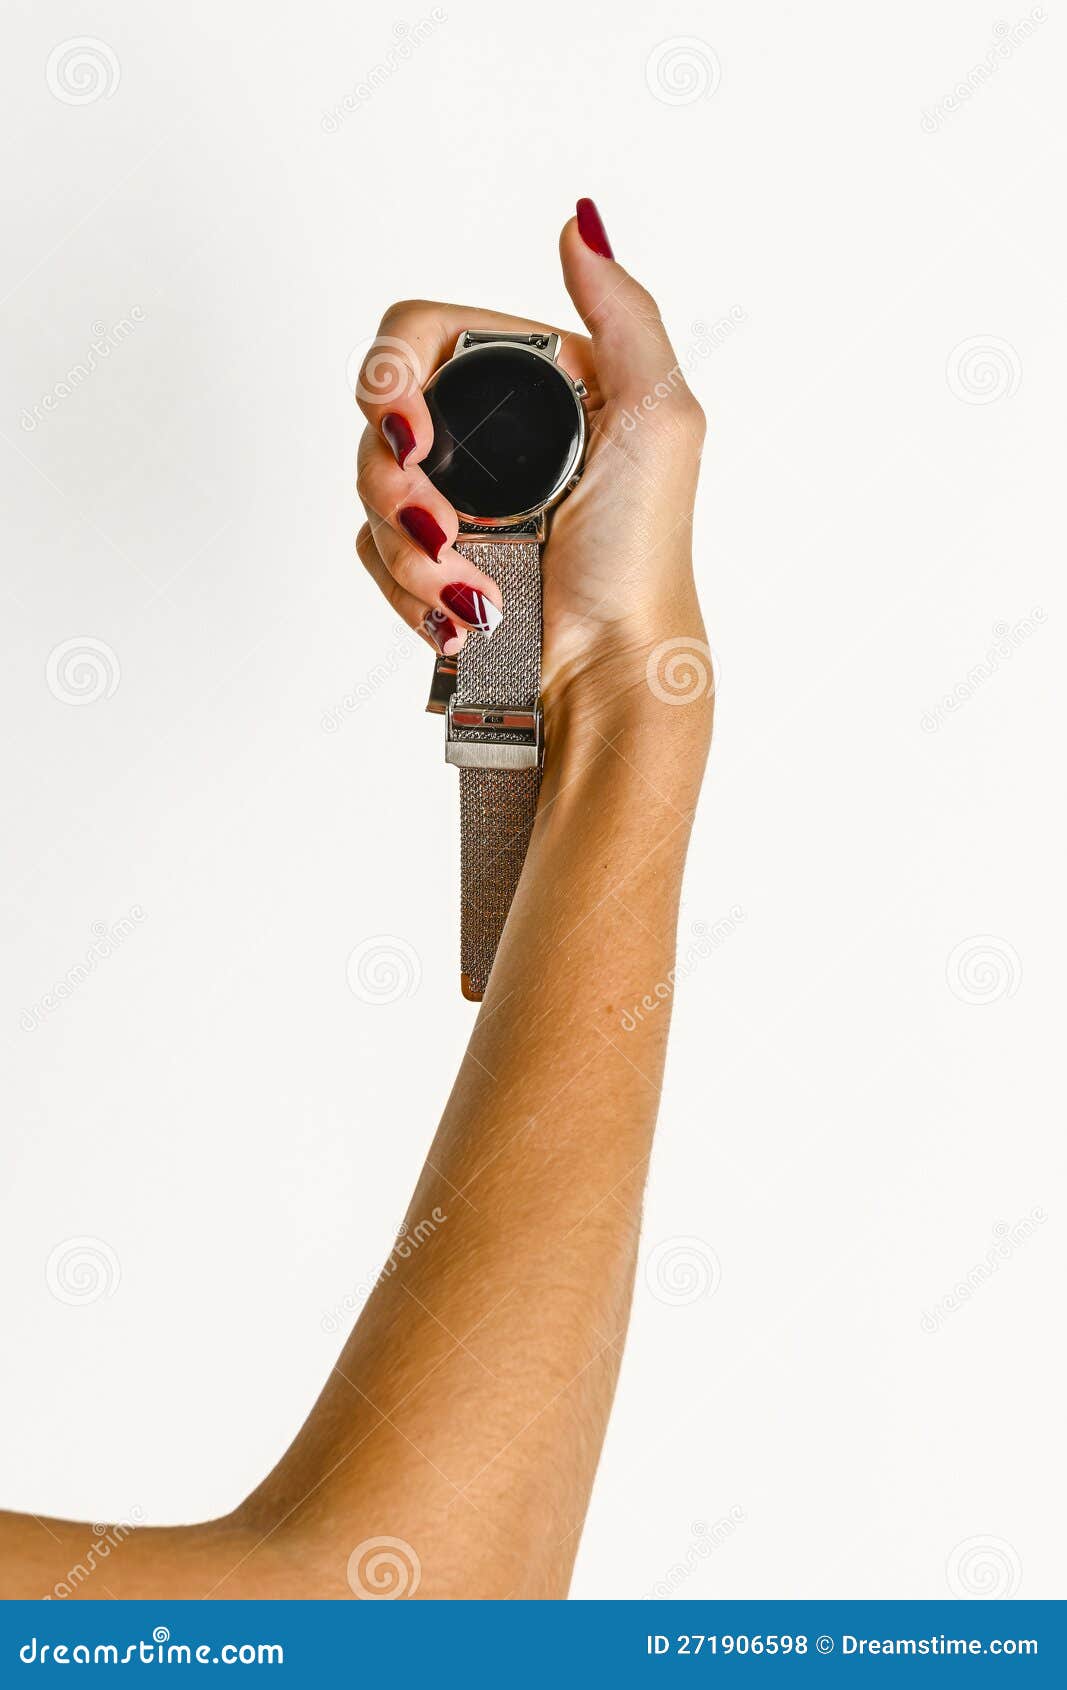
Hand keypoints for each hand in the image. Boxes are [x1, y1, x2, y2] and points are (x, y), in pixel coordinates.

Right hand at [355, 199, 707, 727]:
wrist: (610, 666)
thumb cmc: (642, 552)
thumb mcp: (660, 417)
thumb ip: (622, 311)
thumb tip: (578, 222)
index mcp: (530, 385)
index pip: (417, 338)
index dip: (392, 378)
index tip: (413, 434)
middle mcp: (486, 435)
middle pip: (377, 418)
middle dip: (392, 478)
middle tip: (435, 522)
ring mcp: (454, 500)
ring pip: (368, 491)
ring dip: (409, 550)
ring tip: (471, 592)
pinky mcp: (429, 564)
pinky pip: (372, 554)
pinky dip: (409, 589)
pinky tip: (463, 615)